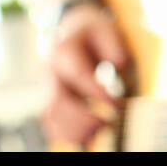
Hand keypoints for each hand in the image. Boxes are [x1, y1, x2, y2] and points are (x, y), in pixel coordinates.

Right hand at [41, 3, 129, 146]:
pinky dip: (66, 133)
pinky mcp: (51, 98)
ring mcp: (48, 86)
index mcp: (64, 50)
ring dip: (74, 128)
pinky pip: (51, 121)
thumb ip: (113, 44)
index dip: (96, 92)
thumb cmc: (92, 32)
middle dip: (83, 117)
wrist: (70, 28)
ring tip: (100, 131)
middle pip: (58, 100)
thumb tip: (118, 62)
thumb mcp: (105, 28)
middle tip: (110, 123)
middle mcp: (51, 70)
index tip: (118, 104)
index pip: (78, 74)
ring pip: (51, 114)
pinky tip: (88, 137)